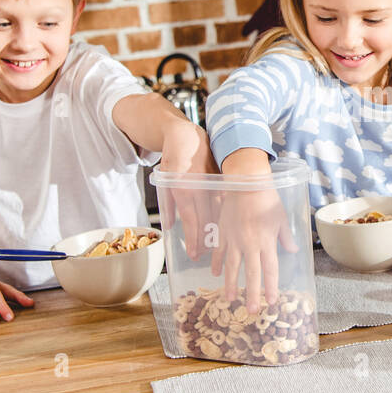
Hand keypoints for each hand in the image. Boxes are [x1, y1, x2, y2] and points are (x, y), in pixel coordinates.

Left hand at [156, 118, 219, 260]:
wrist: (185, 137)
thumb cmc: (173, 160)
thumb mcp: (164, 182)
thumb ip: (168, 206)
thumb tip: (170, 226)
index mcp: (184, 190)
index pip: (191, 221)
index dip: (193, 239)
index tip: (194, 254)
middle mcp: (199, 188)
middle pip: (205, 221)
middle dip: (204, 240)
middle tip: (203, 255)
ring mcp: (212, 184)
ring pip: (217, 212)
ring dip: (216, 230)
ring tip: (214, 245)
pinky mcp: (220, 180)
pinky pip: (224, 201)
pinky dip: (225, 214)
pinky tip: (226, 226)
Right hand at [213, 186, 298, 311]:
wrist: (247, 183)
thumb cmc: (267, 199)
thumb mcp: (281, 219)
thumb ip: (286, 237)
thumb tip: (293, 251)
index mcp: (266, 242)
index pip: (270, 270)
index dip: (271, 287)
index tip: (271, 301)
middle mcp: (250, 244)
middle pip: (251, 274)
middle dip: (252, 294)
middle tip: (251, 311)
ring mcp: (234, 240)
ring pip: (232, 267)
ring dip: (231, 284)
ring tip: (230, 299)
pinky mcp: (223, 233)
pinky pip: (218, 251)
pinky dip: (216, 264)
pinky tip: (214, 274)